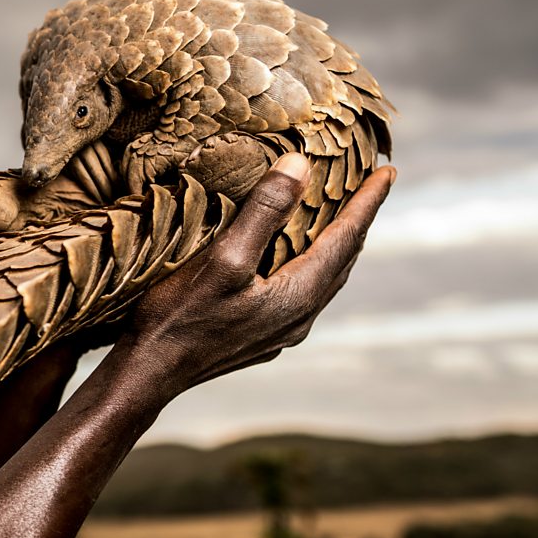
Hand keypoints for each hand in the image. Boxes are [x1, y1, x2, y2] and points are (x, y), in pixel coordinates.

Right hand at [115, 153, 394, 400]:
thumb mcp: (223, 257)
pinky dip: (313, 264)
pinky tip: (297, 260)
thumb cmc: (180, 316)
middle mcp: (300, 317)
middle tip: (372, 186)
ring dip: (337, 244)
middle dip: (359, 220)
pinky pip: (304, 292)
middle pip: (343, 259)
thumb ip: (264, 211)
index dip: (368, 201)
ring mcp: (282, 332)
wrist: (149, 373)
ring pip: (325, 278)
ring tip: (343, 217)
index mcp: (299, 295)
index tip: (389, 169)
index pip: (346, 237)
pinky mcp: (261, 338)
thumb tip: (301, 165)